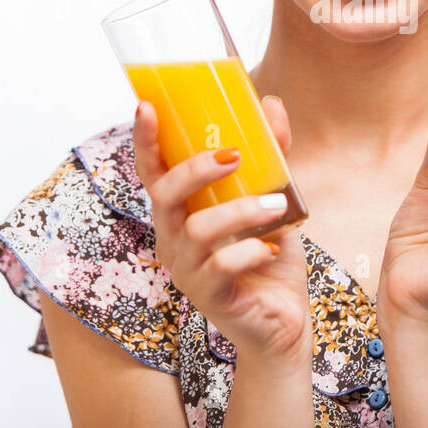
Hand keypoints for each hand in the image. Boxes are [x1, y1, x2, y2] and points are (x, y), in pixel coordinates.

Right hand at [133, 94, 310, 363]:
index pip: (153, 173)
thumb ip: (272, 157)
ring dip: (240, 211)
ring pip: (198, 230)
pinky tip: (273, 247)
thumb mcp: (272, 200)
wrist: (282, 322)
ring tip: (277, 204)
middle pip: (165, 196)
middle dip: (197, 170)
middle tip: (234, 154)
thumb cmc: (268, 257)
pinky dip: (251, 251)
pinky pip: (222, 267)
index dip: (145, 141)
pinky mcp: (209, 296)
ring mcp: (187, 270)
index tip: (146, 106)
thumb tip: (273, 105)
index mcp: (181, 214)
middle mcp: (173, 240)